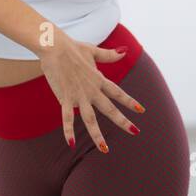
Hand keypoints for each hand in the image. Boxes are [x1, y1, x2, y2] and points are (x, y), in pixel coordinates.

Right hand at [38, 32, 143, 150]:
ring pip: (90, 119)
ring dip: (97, 135)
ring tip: (104, 149)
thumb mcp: (92, 50)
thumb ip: (109, 55)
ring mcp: (78, 95)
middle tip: (135, 132)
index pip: (118, 93)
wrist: (54, 46)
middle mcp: (91, 90)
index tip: (141, 110)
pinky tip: (71, 144)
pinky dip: (68, 131)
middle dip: (123, 121)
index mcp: (98, 79)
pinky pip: (67, 118)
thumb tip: (125, 51)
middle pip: (109, 109)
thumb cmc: (72, 46)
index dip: (129, 101)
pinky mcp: (64, 97)